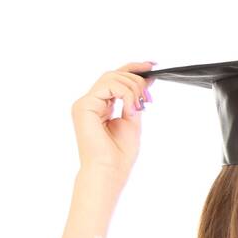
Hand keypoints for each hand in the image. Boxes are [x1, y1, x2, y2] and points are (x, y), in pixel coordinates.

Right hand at [71, 61, 155, 183]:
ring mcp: (84, 103)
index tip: (152, 65)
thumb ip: (135, 101)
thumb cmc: (119, 154)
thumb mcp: (133, 121)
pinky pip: (108, 87)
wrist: (109, 171)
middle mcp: (89, 102)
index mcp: (99, 106)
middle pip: (113, 74)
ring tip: (141, 106)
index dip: (133, 68)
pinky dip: (126, 94)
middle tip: (150, 97)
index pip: (114, 79)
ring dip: (133, 88)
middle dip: (136, 80)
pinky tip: (132, 109)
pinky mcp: (84, 106)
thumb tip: (146, 81)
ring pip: (111, 77)